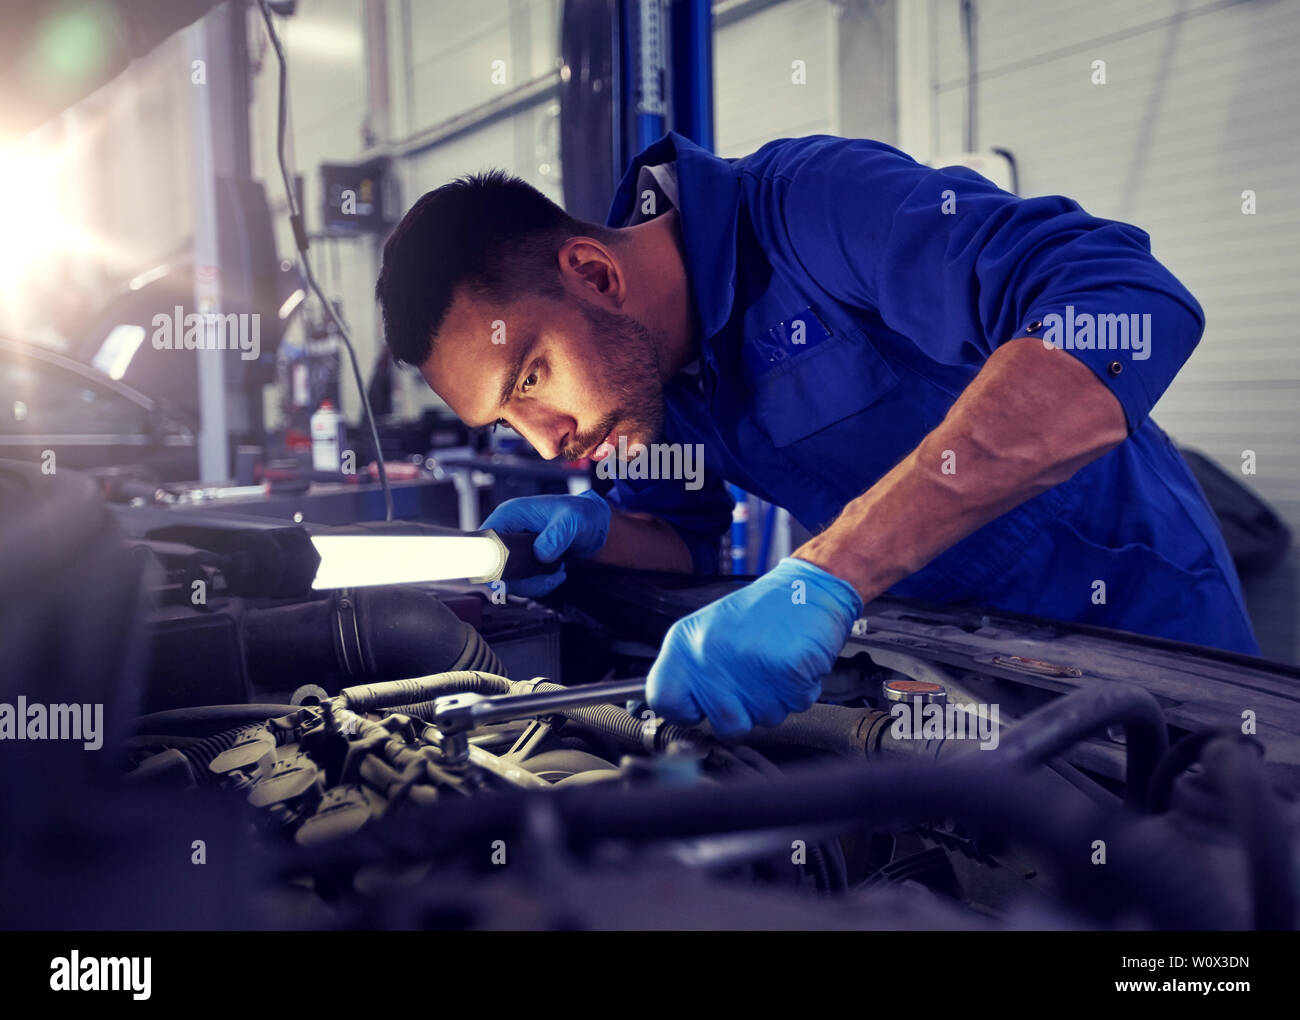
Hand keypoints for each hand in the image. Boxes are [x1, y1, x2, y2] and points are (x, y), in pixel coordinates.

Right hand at [480, 489, 610, 595]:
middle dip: (518, 581)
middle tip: (544, 579)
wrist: (593, 523)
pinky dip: (538, 585)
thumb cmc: (580, 513)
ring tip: (557, 575)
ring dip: (531, 585)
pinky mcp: (524, 561)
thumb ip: (556, 536)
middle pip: (493, 568)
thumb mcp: (571, 521)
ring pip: (507, 580)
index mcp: (510, 516)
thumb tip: (540, 554)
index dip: (491, 562)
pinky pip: (521, 582)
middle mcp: (508, 532)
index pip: (484, 542)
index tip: (509, 577)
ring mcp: (514, 548)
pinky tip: (556, 576)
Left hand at [647, 557, 862, 736]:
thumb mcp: (707, 631)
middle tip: (754, 679)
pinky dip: (802, 690)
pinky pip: (796, 705)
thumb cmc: (760, 612)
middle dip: (746, 711)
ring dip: (776, 699)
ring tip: (775, 663)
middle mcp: (710, 653)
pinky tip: (793, 662)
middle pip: (724, 724)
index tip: (701, 706)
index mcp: (684, 642)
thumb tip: (677, 712)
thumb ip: (690, 672)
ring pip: (765, 719)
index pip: (663, 700)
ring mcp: (748, 662)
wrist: (808, 586)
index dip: (686, 711)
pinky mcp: (786, 669)